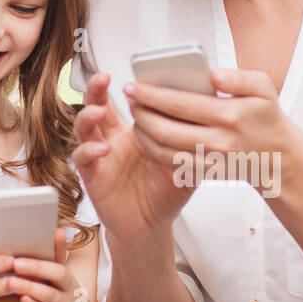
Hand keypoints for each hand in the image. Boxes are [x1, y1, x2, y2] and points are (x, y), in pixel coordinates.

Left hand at [6, 229, 102, 301]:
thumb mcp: (60, 285)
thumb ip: (45, 269)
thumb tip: (21, 251)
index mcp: (66, 276)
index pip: (62, 257)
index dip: (59, 244)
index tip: (54, 231)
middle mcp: (70, 288)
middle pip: (59, 273)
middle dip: (37, 267)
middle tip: (17, 262)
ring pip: (51, 295)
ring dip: (31, 287)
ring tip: (12, 281)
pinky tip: (23, 300)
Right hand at [72, 72, 191, 244]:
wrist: (150, 226)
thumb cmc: (165, 192)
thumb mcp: (185, 164)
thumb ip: (194, 144)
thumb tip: (218, 121)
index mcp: (133, 131)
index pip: (125, 101)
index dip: (128, 88)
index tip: (138, 75)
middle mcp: (112, 138)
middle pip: (96, 105)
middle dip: (96, 89)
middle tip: (103, 77)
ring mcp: (99, 155)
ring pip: (84, 128)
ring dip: (87, 116)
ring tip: (98, 111)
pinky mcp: (92, 176)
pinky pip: (83, 158)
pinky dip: (89, 151)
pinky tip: (102, 149)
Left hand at [122, 66, 297, 196]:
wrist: (278, 157)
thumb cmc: (265, 117)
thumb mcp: (263, 88)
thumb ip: (238, 77)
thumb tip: (212, 74)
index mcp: (229, 115)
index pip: (180, 104)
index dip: (151, 95)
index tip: (133, 86)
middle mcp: (218, 141)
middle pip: (165, 129)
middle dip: (141, 113)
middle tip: (129, 99)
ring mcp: (210, 160)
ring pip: (163, 150)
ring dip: (143, 132)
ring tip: (135, 115)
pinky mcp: (205, 173)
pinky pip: (171, 164)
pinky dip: (153, 151)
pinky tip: (147, 135)